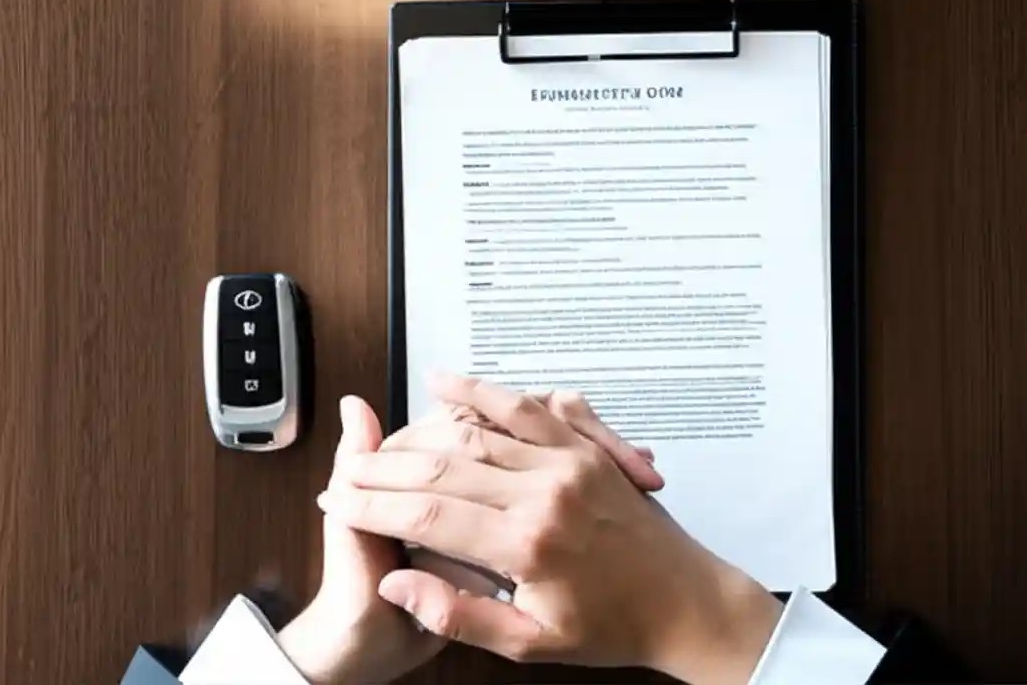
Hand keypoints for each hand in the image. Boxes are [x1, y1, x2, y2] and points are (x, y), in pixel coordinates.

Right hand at [318, 375, 782, 683]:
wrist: (686, 601)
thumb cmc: (614, 626)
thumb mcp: (532, 643)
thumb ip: (459, 615)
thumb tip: (398, 586)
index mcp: (527, 547)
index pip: (426, 517)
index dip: (374, 508)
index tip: (340, 503)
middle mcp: (546, 494)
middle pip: (442, 466)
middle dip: (384, 469)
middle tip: (349, 473)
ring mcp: (569, 463)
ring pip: (476, 431)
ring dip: (419, 432)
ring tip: (379, 441)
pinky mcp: (584, 447)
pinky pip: (527, 406)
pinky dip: (483, 391)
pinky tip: (447, 383)